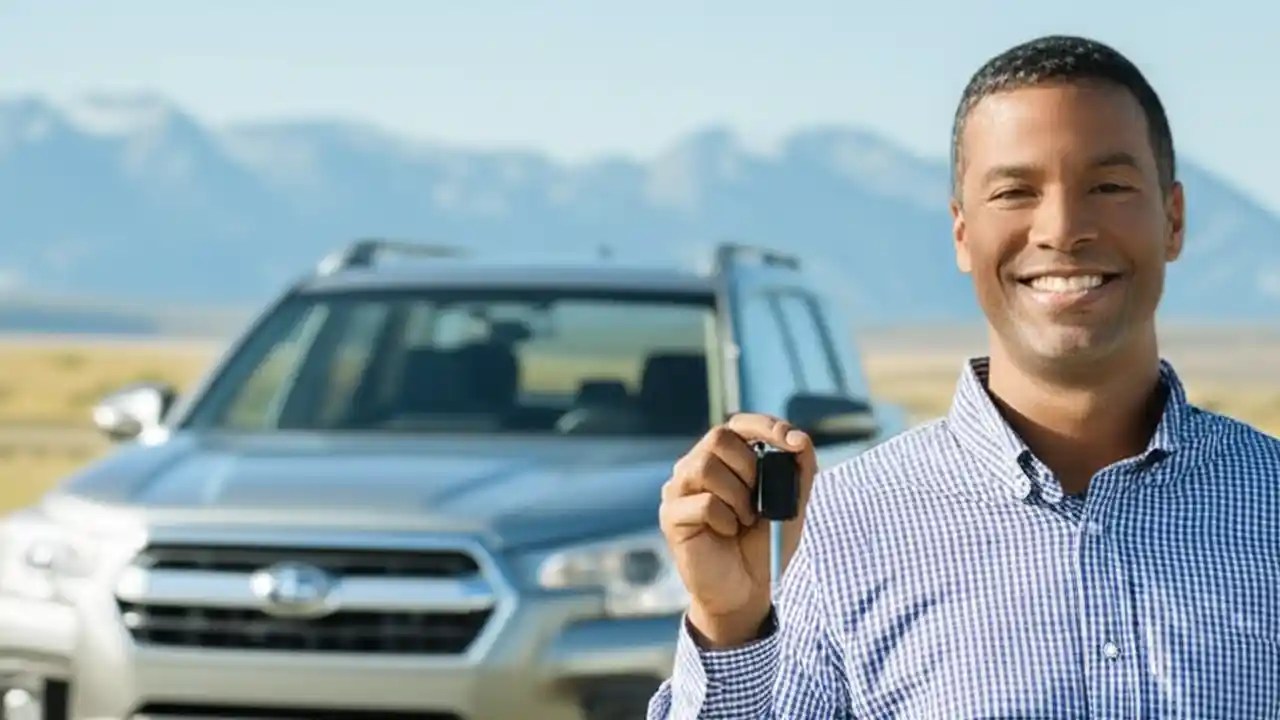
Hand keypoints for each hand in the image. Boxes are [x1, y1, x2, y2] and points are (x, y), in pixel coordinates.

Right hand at [659, 413, 817, 647]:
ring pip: (705, 466)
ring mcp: (679, 490)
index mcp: (724, 459)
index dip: (765, 426)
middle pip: (718, 437)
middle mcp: (696, 467)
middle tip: (758, 500)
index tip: (792, 443)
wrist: (747, 590)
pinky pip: (702, 502)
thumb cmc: (765, 544)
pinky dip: (725, 519)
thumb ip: (800, 469)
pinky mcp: (671, 516)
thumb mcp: (793, 504)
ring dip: (737, 496)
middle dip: (749, 466)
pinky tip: (727, 533)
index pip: (739, 423)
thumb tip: (799, 437)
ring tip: (743, 520)